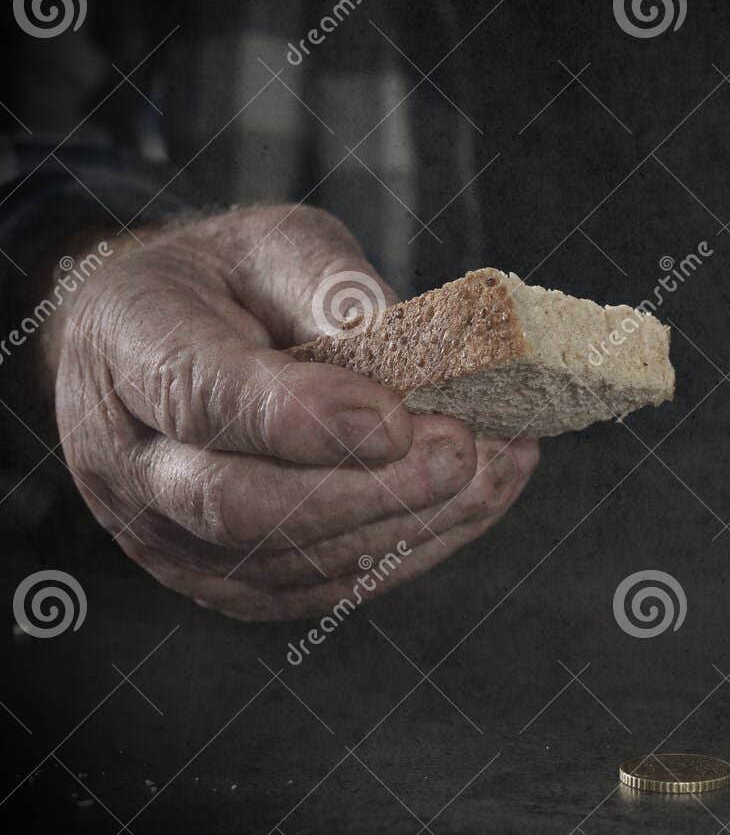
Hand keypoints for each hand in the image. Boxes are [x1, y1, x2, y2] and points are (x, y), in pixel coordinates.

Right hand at [41, 206, 539, 619]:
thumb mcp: (278, 245)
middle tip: (463, 451)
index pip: (201, 396)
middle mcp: (127, 459)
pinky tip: (473, 505)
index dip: (302, 417)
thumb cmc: (229, 283)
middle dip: (369, 487)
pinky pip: (316, 588)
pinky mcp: (221, 581)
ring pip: (287, 561)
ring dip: (407, 525)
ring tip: (497, 472)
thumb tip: (418, 350)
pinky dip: (407, 552)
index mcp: (129, 345)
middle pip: (241, 503)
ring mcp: (166, 535)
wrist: (163, 345)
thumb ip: (333, 291)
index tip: (397, 417)